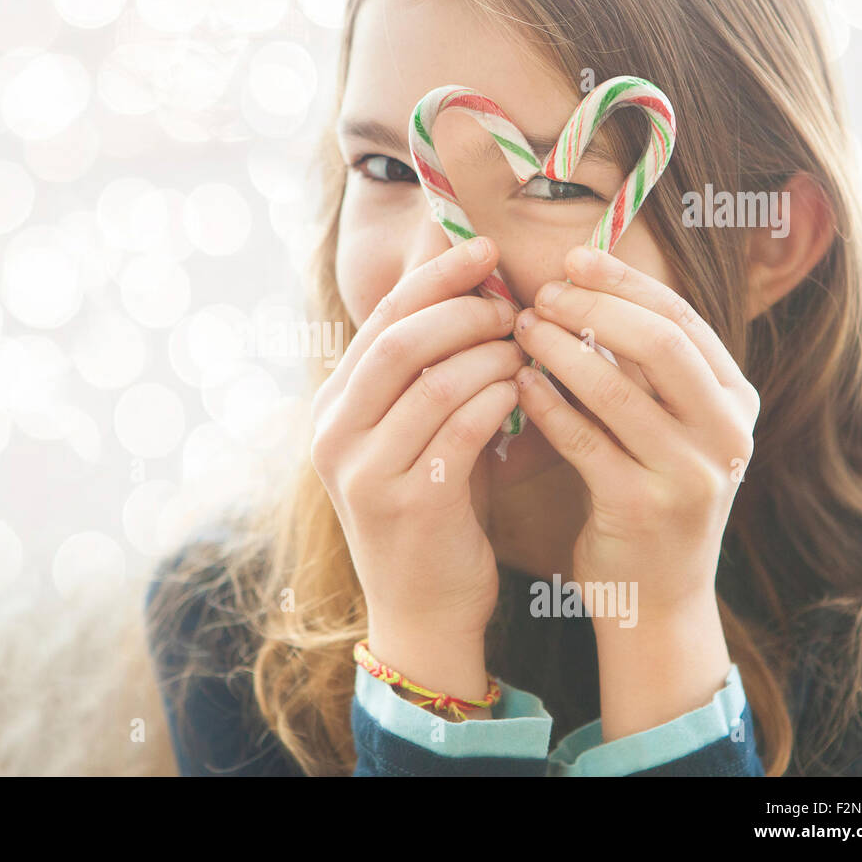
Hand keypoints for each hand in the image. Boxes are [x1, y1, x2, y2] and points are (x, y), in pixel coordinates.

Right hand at [310, 236, 526, 701]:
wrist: (423, 610)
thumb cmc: (435, 512)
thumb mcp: (418, 437)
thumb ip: (433, 377)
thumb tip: (481, 292)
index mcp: (332, 410)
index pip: (379, 322)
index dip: (432, 279)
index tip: (483, 250)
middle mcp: (335, 436)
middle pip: (399, 341)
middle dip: (463, 309)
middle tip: (514, 304)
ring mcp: (364, 471)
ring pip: (435, 380)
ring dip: (492, 353)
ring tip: (528, 347)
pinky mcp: (408, 503)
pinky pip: (462, 427)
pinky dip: (499, 397)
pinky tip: (525, 389)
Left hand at [509, 244, 759, 617]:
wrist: (657, 598)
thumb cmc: (649, 496)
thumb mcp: (667, 428)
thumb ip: (642, 369)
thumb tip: (581, 290)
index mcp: (736, 400)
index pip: (682, 319)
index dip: (625, 283)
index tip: (575, 259)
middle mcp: (726, 433)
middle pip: (659, 344)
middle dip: (595, 309)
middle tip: (541, 294)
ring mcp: (690, 473)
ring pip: (618, 390)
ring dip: (561, 351)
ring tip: (521, 330)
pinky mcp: (643, 508)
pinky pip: (584, 440)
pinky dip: (547, 405)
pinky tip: (517, 384)